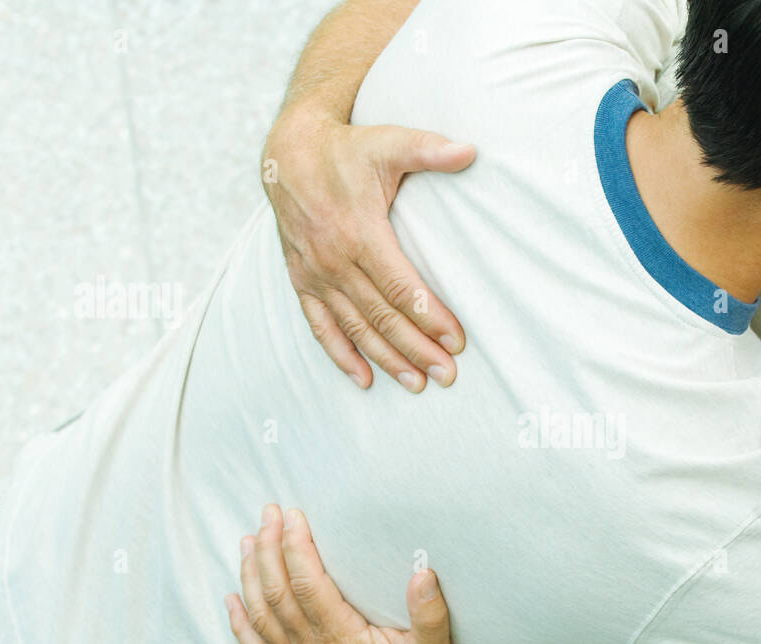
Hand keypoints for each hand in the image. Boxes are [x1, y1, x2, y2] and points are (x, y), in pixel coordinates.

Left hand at [224, 505, 461, 643]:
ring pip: (262, 615)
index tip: (294, 514)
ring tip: (248, 542)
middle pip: (277, 591)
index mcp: (341, 639)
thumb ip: (430, 612)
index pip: (306, 582)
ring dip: (250, 576)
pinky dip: (240, 624)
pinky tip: (231, 602)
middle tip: (268, 513)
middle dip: (269, 548)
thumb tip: (423, 572)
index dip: (296, 545)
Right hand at [262, 104, 476, 390]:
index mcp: (358, 232)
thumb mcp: (388, 142)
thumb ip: (428, 148)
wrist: (289, 152)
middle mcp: (333, 259)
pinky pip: (320, 326)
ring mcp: (315, 274)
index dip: (429, 317)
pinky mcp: (302, 280)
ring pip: (355, 327)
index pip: (400, 287)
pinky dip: (341, 355)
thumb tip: (470, 150)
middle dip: (416, 349)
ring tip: (417, 384)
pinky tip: (364, 380)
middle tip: (447, 375)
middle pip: (381, 316)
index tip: (456, 341)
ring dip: (386, 360)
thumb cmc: (348, 149)